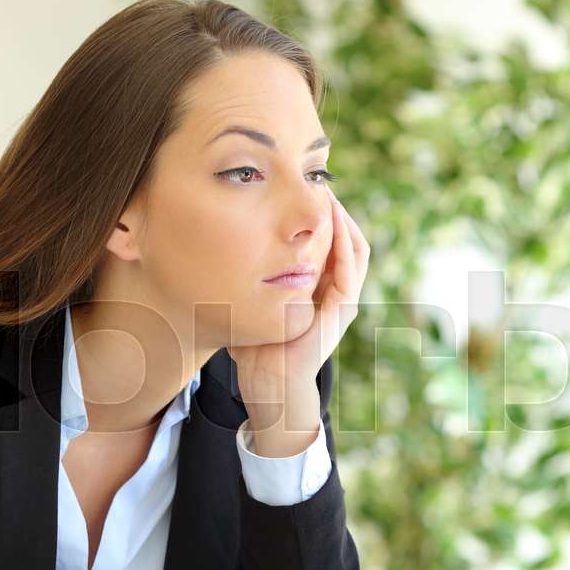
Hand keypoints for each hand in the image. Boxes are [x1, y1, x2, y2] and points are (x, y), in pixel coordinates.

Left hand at [229, 190, 369, 433]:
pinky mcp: (341, 311)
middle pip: (348, 240)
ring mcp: (343, 303)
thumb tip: (213, 243)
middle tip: (319, 183)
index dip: (323, 215)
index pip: (331, 243)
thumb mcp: (250, 298)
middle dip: (336, 210)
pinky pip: (350, 268)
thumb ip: (244, 274)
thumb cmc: (255, 345)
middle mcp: (337, 293)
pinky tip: (333, 219)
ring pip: (356, 249)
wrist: (268, 385)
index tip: (302, 189)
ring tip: (328, 193)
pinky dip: (344, 241)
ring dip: (344, 219)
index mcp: (319, 289)